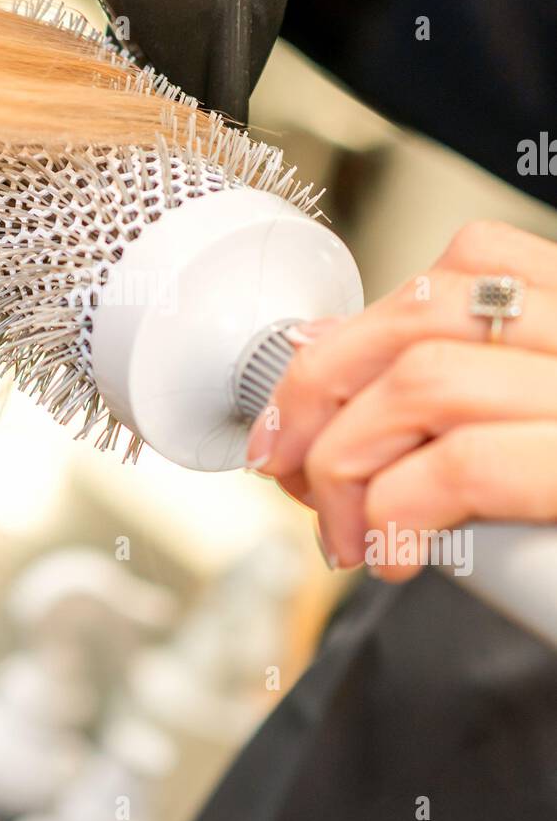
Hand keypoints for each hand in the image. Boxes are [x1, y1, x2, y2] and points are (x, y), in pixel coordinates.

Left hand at [246, 221, 556, 579]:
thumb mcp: (534, 432)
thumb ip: (460, 387)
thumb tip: (326, 357)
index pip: (467, 266)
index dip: (358, 330)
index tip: (304, 403)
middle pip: (424, 314)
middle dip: (320, 391)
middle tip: (289, 468)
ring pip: (427, 378)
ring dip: (347, 460)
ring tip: (348, 533)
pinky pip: (466, 462)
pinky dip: (398, 508)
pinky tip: (394, 554)